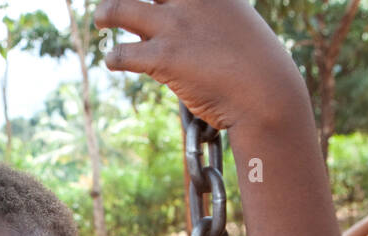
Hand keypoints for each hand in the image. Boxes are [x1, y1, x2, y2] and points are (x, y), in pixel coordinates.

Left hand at [96, 0, 306, 130]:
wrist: (267, 95)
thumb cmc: (256, 66)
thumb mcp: (237, 25)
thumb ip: (208, 18)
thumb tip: (183, 27)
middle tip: (119, 3)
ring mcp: (174, 26)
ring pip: (119, 8)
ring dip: (106, 12)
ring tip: (101, 19)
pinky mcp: (162, 58)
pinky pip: (121, 54)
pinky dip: (113, 57)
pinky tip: (114, 61)